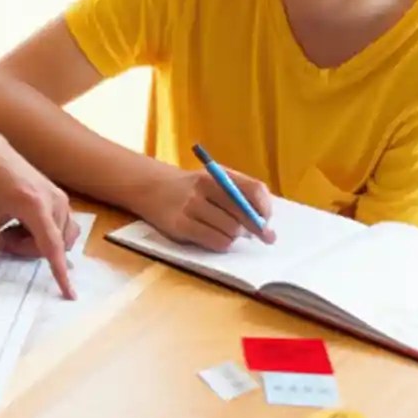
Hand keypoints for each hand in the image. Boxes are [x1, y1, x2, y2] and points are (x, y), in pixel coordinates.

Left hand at [0, 128, 78, 299]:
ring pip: (57, 239)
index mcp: (33, 204)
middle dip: (25, 249)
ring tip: (10, 228)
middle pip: (50, 246)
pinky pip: (60, 228)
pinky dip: (42, 234)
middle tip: (0, 238)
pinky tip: (21, 223)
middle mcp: (54, 200)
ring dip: (34, 242)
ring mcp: (60, 198)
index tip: (70, 294)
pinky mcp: (60, 197)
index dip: (59, 273)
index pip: (51, 246)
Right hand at [145, 168, 275, 251]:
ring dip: (236, 237)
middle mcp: (203, 186)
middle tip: (260, 236)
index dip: (266, 208)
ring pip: (230, 230)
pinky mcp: (179, 225)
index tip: (268, 220)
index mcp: (217, 174)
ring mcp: (190, 206)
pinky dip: (223, 244)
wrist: (149, 187)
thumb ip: (239, 195)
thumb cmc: (190, 188)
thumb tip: (264, 226)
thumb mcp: (213, 179)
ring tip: (230, 233)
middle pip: (243, 214)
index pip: (254, 189)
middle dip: (255, 228)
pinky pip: (215, 241)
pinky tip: (218, 239)